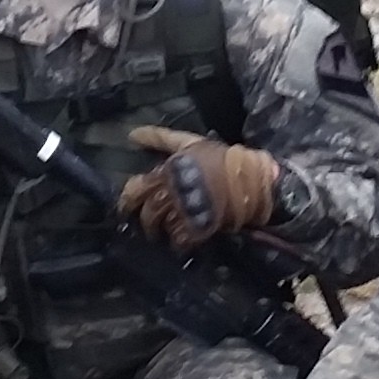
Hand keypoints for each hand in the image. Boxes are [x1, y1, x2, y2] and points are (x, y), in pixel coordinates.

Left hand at [119, 127, 281, 246]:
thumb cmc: (220, 157)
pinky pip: (180, 239)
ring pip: (162, 226)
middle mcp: (172, 192)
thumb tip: (132, 135)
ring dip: (160, 232)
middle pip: (148, 211)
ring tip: (162, 236)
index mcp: (167, 171)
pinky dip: (178, 243)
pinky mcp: (199, 227)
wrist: (252, 177)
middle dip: (145, 221)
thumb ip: (161, 139)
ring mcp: (185, 211)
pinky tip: (180, 243)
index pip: (137, 188)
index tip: (126, 207)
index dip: (128, 199)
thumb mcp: (190, 142)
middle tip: (146, 227)